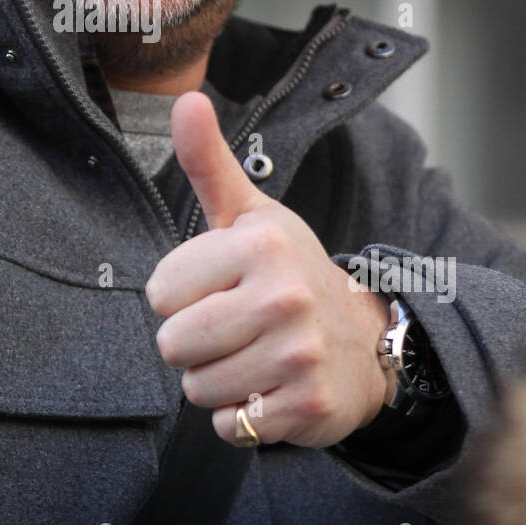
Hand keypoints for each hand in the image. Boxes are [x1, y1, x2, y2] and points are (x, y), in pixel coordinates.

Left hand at [144, 91, 394, 448]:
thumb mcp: (250, 215)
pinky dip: (241, 416)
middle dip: (194, 344)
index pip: (160, 291)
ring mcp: (297, 355)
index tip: (219, 288)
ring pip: (198, 388)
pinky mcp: (306, 407)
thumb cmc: (288, 272)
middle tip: (235, 329)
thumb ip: (207, 162)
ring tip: (252, 357)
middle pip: (174, 344)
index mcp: (260, 244)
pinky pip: (229, 425)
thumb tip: (184, 99)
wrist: (365, 339)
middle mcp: (283, 296)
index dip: (181, 295)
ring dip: (216, 381)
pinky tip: (269, 388)